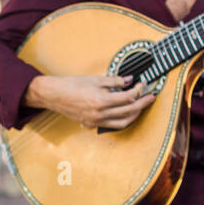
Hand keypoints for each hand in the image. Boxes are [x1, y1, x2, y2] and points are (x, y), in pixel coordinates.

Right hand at [26, 74, 156, 129]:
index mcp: (101, 100)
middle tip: (151, 97)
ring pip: (122, 123)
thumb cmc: (71, 85)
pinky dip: (121, 120)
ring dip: (134, 115)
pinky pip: (111, 125)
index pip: (128, 97)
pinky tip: (124, 113)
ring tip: (141, 106)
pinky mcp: (91, 124)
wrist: (53, 95)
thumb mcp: (95, 79)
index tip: (143, 84)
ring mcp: (95, 121)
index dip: (138, 90)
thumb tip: (129, 80)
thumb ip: (114, 80)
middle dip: (142, 104)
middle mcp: (100, 114)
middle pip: (129, 111)